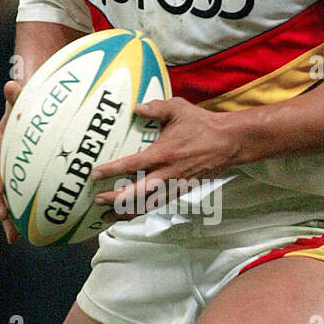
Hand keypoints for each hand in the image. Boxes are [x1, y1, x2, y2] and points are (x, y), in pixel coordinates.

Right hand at [0, 81, 22, 242]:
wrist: (31, 114)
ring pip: (5, 200)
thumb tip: (11, 84)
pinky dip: (21, 219)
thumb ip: (17, 96)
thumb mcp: (22, 100)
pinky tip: (27, 237)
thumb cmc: (27, 107)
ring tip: (13, 236)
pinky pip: (19, 202)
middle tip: (5, 217)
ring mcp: (9, 175)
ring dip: (8, 218)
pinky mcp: (20, 184)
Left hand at [91, 97, 238, 216]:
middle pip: (137, 193)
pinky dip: (142, 211)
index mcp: (164, 153)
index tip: (94, 173)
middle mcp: (168, 173)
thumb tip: (136, 107)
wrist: (229, 143)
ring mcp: (175, 185)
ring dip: (126, 212)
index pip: (133, 164)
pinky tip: (129, 214)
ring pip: (147, 205)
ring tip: (106, 216)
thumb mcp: (179, 108)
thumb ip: (156, 107)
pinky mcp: (181, 190)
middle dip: (115, 198)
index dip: (112, 170)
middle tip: (97, 200)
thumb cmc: (202, 124)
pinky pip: (158, 205)